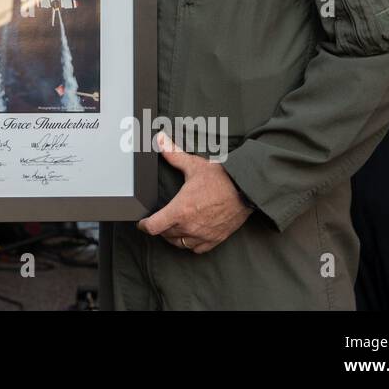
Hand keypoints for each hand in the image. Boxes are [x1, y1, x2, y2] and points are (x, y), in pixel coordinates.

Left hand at [137, 133, 250, 253]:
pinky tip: (189, 234)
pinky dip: (189, 244)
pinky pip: (196, 249)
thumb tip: (159, 139)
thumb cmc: (220, 178)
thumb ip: (173, 154)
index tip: (142, 222)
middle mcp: (190, 226)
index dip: (144, 225)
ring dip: (172, 236)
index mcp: (180, 210)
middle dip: (159, 227)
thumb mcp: (194, 164)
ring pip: (179, 243)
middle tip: (158, 219)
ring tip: (171, 226)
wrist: (246, 190)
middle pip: (165, 234)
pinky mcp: (215, 239)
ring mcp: (203, 235)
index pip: (153, 227)